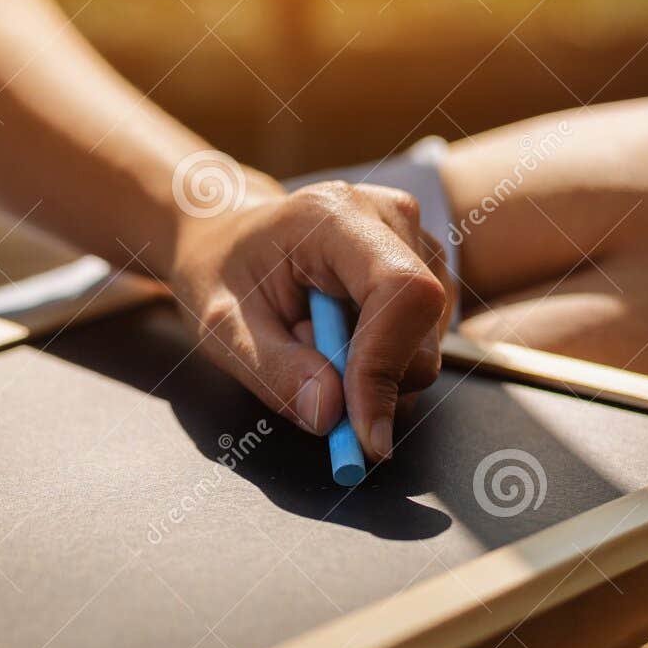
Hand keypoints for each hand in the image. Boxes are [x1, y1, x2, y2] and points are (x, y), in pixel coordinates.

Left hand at [169, 177, 450, 459]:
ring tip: (312, 343)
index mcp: (335, 215)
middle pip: (420, 328)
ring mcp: (417, 242)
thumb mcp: (221, 325)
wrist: (228, 238)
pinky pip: (421, 346)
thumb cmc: (220, 271)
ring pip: (425, 348)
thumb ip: (272, 370)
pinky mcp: (428, 271)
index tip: (362, 432)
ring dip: (370, 374)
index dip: (386, 365)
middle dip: (370, 381)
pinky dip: (379, 365)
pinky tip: (338, 340)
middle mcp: (390, 218)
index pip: (400, 290)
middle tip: (305, 376)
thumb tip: (330, 414)